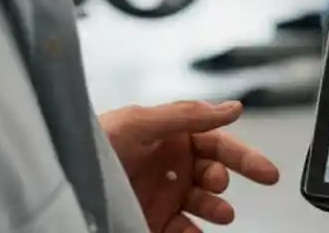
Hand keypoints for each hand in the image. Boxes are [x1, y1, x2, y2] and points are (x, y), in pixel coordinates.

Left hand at [100, 100, 280, 232]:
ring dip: (215, 208)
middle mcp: (172, 164)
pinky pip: (182, 230)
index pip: (217, 142)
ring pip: (203, 204)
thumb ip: (188, 115)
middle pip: (216, 172)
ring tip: (221, 213)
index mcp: (173, 136)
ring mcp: (163, 194)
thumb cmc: (93, 144)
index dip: (244, 157)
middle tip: (231, 187)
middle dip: (229, 180)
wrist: (62, 180)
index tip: (265, 172)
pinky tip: (193, 232)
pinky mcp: (152, 221)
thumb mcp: (140, 122)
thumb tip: (232, 108)